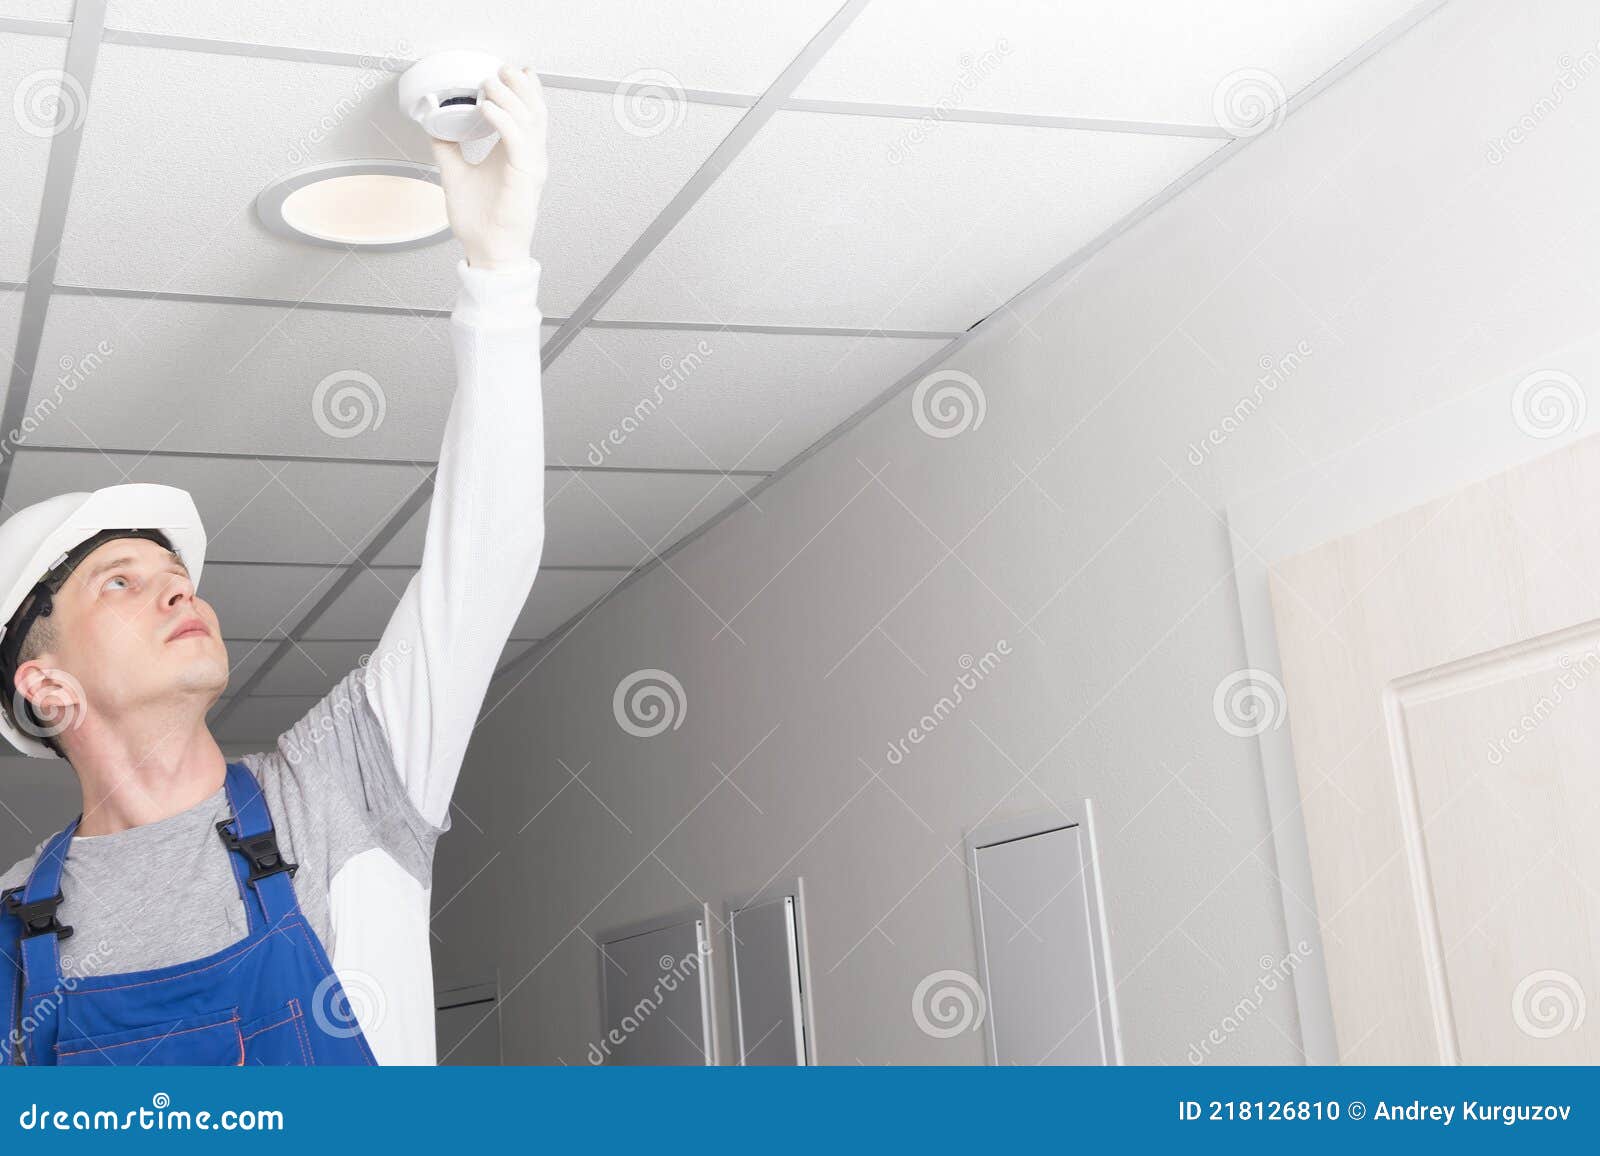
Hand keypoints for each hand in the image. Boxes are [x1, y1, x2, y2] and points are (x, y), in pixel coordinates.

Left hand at [433, 65, 548, 270]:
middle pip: (534, 110)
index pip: (529, 114)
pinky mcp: (526, 176)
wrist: (487, 250)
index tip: (511, 70)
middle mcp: (529, 157)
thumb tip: (434, 124)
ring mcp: (531, 166)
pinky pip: (518, 140)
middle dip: (519, 85)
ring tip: (489, 83)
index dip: (525, 89)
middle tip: (500, 69)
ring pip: (529, 120)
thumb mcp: (456, 173)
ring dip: (510, 96)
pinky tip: (487, 108)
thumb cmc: (480, 221)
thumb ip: (448, 147)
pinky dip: (503, 120)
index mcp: (518, 154)